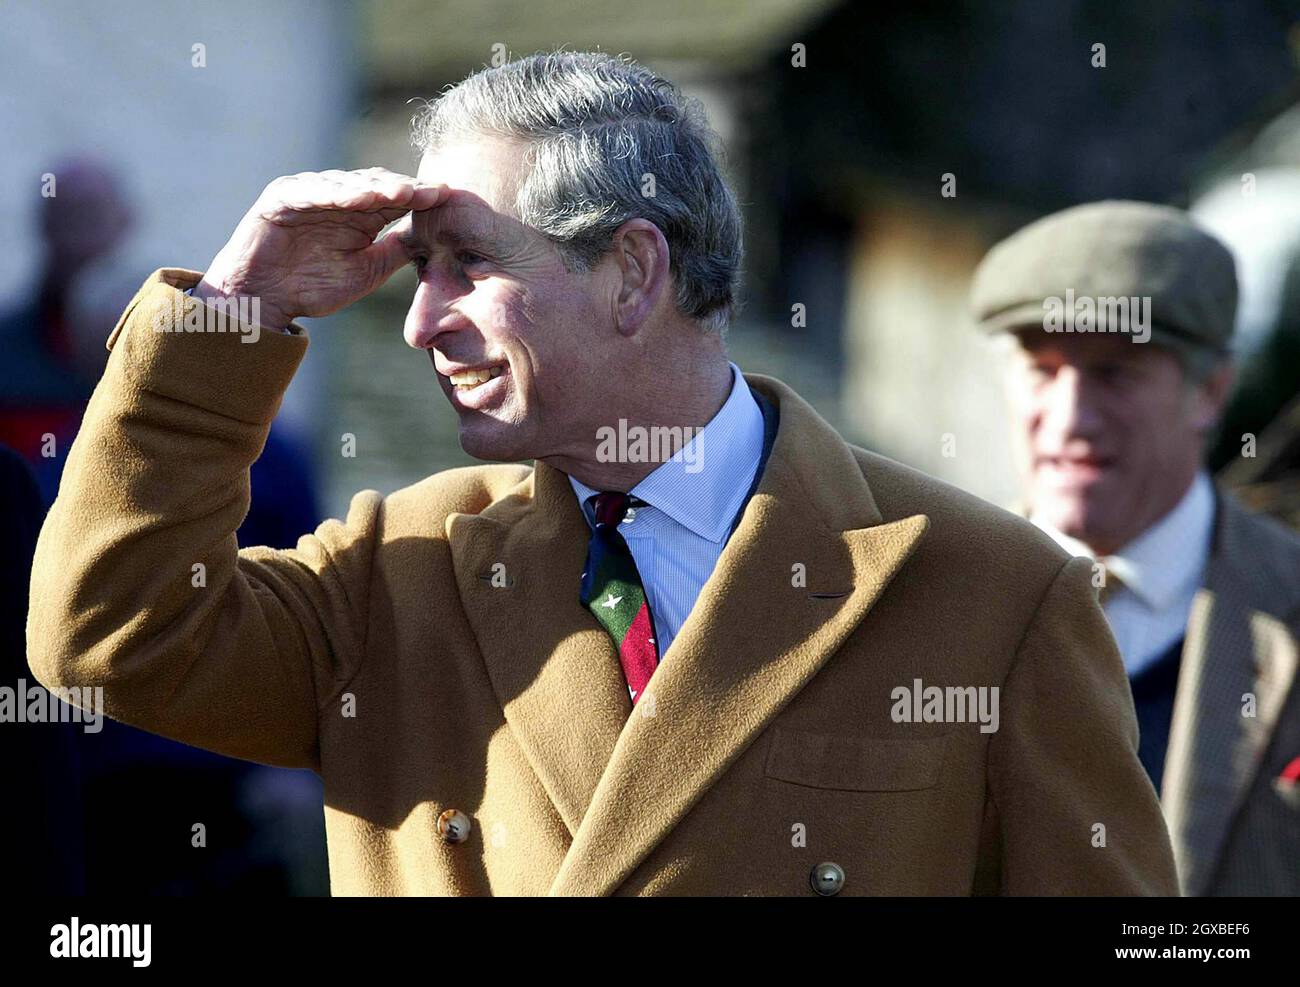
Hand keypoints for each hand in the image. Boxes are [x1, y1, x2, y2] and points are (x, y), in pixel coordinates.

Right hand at [193, 167, 447, 330]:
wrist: (263, 301)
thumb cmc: (312, 288)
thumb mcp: (366, 270)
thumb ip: (395, 252)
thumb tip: (433, 240)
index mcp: (359, 213)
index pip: (395, 199)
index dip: (421, 197)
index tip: (448, 198)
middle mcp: (336, 198)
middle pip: (376, 185)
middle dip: (404, 188)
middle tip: (432, 191)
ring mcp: (308, 193)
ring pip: (347, 185)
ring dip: (375, 187)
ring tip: (402, 191)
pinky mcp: (281, 198)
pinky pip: (310, 192)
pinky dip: (333, 193)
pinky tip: (358, 198)